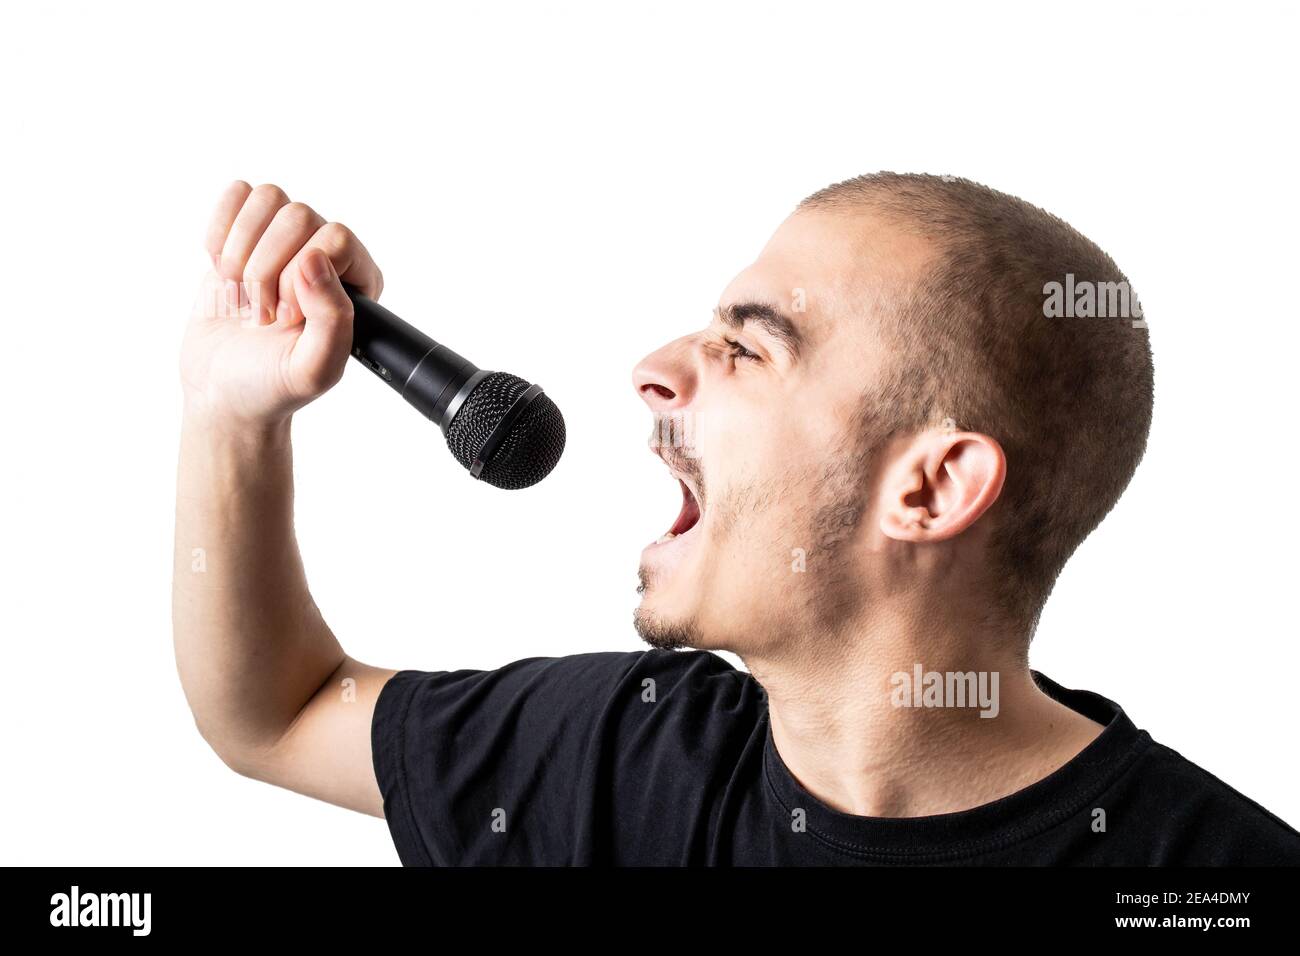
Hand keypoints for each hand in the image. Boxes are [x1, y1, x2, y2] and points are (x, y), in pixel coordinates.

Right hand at [180, 181, 383, 426]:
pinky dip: (219, 233)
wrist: (221, 388)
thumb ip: (332, 320)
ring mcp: (286, 239)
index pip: (338, 239)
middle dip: (265, 269)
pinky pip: (238, 194)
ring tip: (242, 295)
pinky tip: (222, 271)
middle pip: (299, 215)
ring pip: (269, 198)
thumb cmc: (272, 384)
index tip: (287, 316)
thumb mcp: (313, 369)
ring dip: (241, 252)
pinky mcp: (247, 232)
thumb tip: (314, 257)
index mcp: (359, 284)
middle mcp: (328, 255)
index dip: (302, 276)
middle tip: (261, 315)